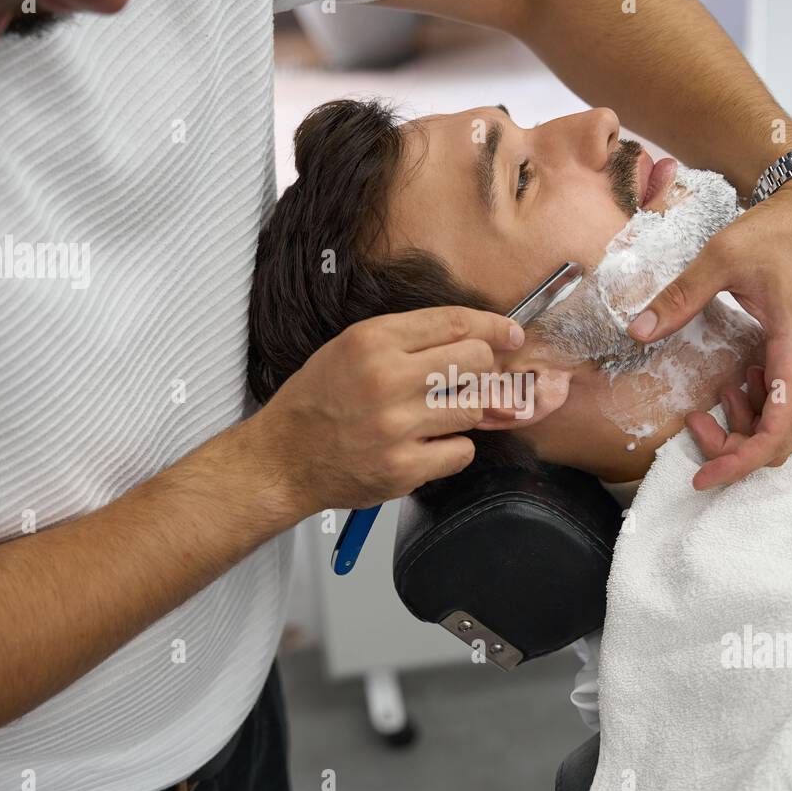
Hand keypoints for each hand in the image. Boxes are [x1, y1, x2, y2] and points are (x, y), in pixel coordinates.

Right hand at [255, 306, 523, 512]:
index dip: (492, 327)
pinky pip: (462, 451)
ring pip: (472, 408)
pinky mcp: (404, 468)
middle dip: (481, 370)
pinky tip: (424, 446)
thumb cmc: (316, 403)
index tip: (509, 334)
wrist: (282, 460)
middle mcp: (385, 379)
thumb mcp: (348, 349)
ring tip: (431, 417)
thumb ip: (406, 340)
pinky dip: (451, 450)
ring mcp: (396, 427)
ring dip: (462, 412)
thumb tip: (472, 338)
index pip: (455, 323)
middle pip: (475, 362)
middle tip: (468, 379)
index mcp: (372, 341)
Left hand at [627, 172, 791, 489]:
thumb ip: (681, 296)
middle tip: (696, 427)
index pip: (778, 429)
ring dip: (748, 430)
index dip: (741, 461)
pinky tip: (732, 385)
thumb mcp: (723, 256)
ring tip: (710, 407)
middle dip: (738, 449)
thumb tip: (638, 330)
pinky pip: (788, 402)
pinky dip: (758, 408)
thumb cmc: (779, 230)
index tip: (703, 475)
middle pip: (784, 441)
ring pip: (789, 425)